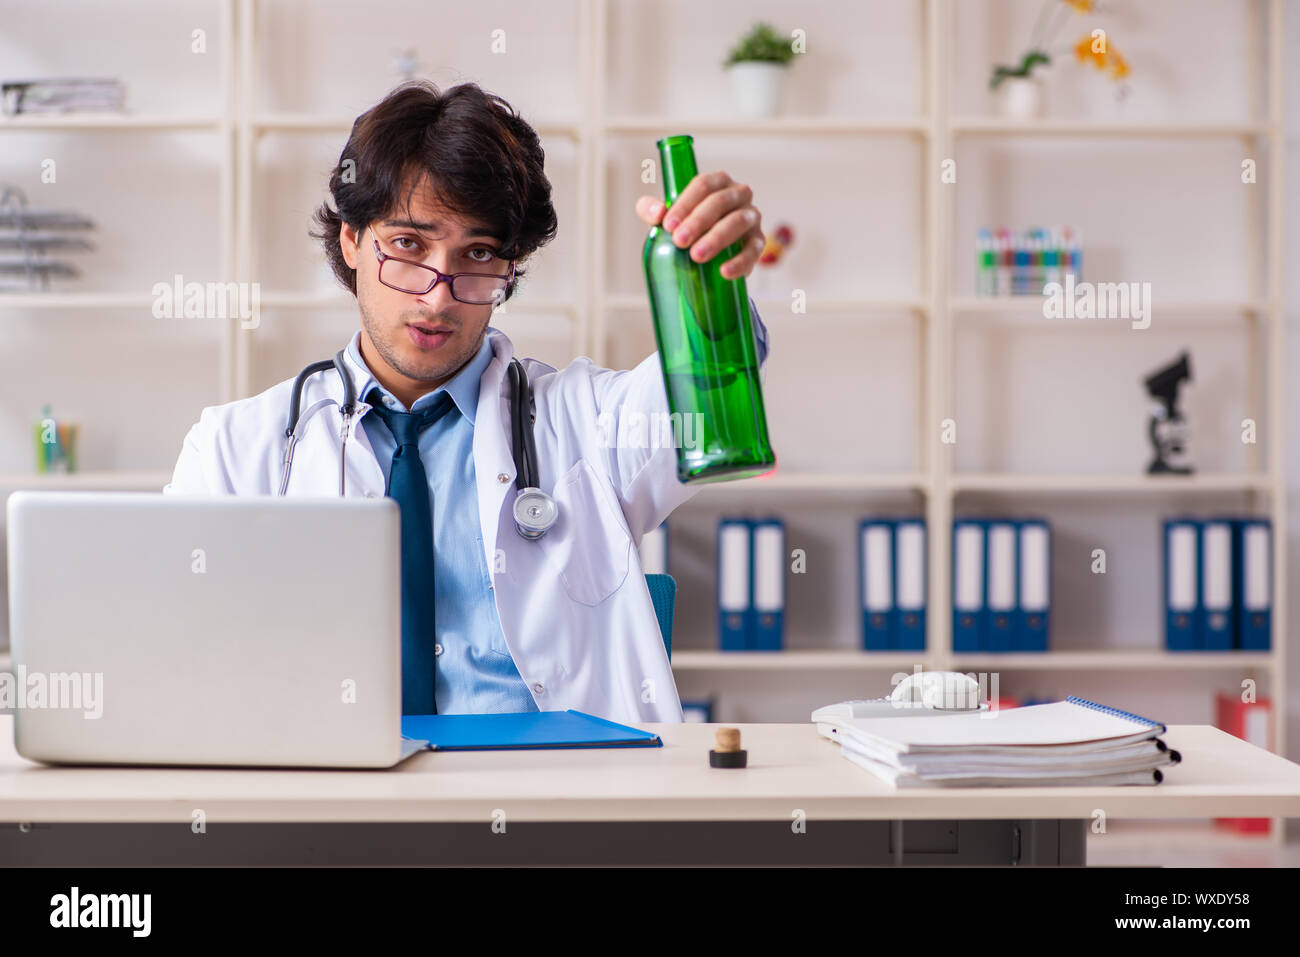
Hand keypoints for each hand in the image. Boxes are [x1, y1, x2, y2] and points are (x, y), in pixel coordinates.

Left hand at [636, 171, 763, 279]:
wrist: (710, 253)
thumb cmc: (687, 226)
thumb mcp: (668, 216)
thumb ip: (651, 209)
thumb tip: (656, 213)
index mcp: (717, 182)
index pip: (703, 185)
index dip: (685, 203)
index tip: (668, 224)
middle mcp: (738, 195)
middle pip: (720, 202)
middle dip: (698, 221)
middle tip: (679, 241)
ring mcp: (751, 217)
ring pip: (738, 222)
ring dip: (716, 238)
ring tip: (696, 256)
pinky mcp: (758, 241)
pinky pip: (754, 250)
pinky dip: (740, 261)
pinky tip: (724, 272)